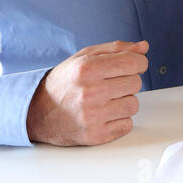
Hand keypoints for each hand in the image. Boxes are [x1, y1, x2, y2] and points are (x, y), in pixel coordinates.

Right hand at [26, 39, 148, 144]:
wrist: (38, 112)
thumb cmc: (64, 83)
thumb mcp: (84, 57)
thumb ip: (115, 49)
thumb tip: (143, 47)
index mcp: (87, 69)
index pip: (134, 63)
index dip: (138, 63)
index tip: (131, 66)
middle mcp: (90, 92)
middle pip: (136, 83)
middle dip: (126, 82)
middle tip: (109, 84)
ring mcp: (93, 116)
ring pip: (133, 105)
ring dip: (123, 102)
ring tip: (104, 100)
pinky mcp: (96, 135)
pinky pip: (127, 125)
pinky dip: (119, 120)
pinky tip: (103, 115)